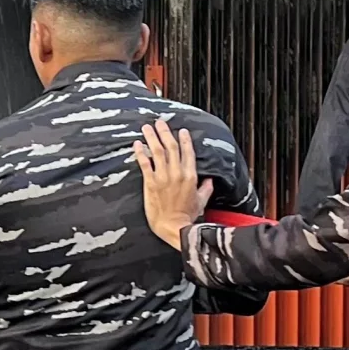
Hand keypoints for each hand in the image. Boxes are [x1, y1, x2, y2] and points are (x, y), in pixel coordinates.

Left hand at [131, 121, 211, 248]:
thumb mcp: (201, 201)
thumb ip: (206, 188)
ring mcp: (163, 177)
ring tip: (147, 127)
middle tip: (160, 122)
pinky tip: (137, 144)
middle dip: (165, 132)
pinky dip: (141, 152)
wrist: (173, 227)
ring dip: (152, 137)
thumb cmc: (187, 216)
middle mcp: (177, 173)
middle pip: (171, 147)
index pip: (187, 152)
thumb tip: (210, 180)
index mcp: (190, 176)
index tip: (181, 130)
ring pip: (157, 151)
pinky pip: (144, 164)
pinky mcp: (150, 183)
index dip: (184, 140)